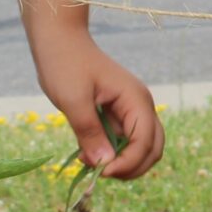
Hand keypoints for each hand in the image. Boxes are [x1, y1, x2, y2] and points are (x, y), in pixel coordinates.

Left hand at [40, 37, 164, 179]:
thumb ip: (90, 133)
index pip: (145, 143)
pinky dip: (112, 152)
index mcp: (136, 100)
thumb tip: (105, 164)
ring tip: (90, 161)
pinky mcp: (119, 112)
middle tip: (98, 172)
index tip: (99, 172)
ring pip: (141, 147)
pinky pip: (125, 140)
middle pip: (152, 149)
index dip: (127, 164)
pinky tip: (88, 151)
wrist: (59, 39)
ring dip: (121, 162)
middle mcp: (141, 105)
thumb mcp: (73, 101)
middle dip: (130, 167)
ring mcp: (132, 109)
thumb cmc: (65, 64)